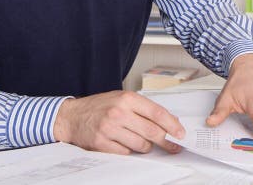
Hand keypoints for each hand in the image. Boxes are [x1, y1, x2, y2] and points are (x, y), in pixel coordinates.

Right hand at [53, 90, 184, 154]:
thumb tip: (169, 122)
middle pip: (152, 131)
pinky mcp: (101, 143)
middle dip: (166, 141)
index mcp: (127, 98)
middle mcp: (119, 112)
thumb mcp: (122, 99)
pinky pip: (126, 153)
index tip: (180, 134)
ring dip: (146, 146)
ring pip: (141, 145)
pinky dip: (129, 151)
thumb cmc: (100, 106)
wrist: (72, 116)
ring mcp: (110, 128)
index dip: (172, 125)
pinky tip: (125, 144)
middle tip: (173, 146)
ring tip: (142, 142)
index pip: (157, 112)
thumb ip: (143, 108)